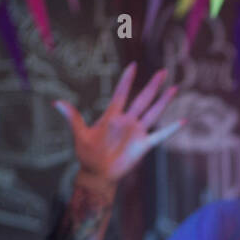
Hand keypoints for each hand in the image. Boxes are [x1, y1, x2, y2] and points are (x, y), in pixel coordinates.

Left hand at [53, 62, 180, 183]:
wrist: (99, 173)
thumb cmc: (87, 154)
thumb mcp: (79, 135)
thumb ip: (73, 117)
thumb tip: (57, 102)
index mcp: (112, 116)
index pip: (121, 93)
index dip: (127, 80)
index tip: (134, 66)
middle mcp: (127, 121)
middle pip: (143, 99)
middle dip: (152, 85)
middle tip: (162, 71)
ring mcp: (137, 132)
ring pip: (153, 113)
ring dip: (164, 102)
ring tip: (174, 89)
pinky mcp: (144, 145)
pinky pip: (160, 136)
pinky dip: (171, 129)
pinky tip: (183, 121)